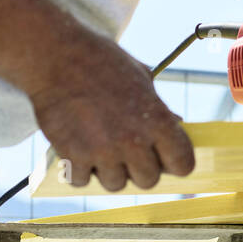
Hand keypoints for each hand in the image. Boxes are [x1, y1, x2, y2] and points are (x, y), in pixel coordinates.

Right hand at [28, 27, 194, 190]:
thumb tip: (176, 124)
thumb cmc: (104, 63)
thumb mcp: (142, 79)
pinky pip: (82, 181)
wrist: (59, 57)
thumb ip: (159, 109)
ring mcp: (102, 151)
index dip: (177, 161)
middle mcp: (133, 141)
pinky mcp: (72, 156)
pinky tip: (80, 148)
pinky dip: (80, 170)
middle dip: (141, 168)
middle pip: (149, 180)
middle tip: (130, 150)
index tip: (167, 157)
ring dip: (110, 170)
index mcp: (158, 120)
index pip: (183, 164)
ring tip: (102, 145)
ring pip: (115, 184)